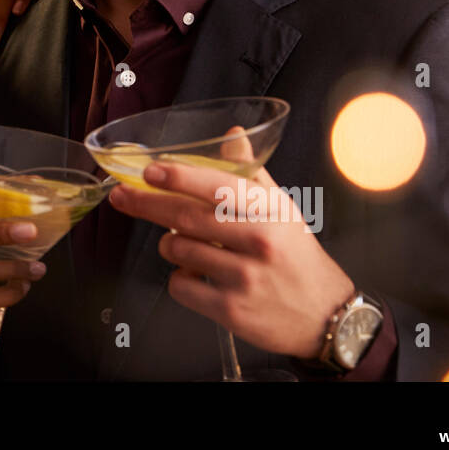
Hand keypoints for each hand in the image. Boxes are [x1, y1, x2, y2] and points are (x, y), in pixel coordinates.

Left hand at [107, 128, 353, 360]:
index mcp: (269, 212)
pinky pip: (180, 286)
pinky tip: (196, 276)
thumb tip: (232, 133)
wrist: (326, 316)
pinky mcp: (230, 310)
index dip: (179, 176)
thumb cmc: (297, 257)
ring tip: (185, 244)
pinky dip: (179, 278)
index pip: (218, 187)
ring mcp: (243, 278)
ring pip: (178, 250)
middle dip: (146, 203)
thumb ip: (252, 172)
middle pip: (186, 216)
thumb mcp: (282, 209)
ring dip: (170, 244)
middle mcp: (258, 242)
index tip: (149, 171)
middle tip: (122, 196)